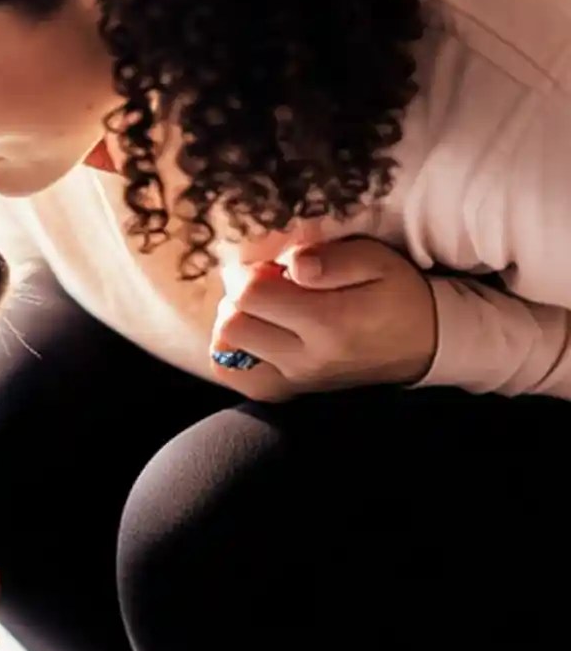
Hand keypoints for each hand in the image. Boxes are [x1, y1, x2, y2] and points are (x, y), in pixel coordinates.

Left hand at [210, 237, 436, 400]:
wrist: (425, 344)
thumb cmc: (397, 294)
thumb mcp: (377, 260)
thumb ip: (330, 258)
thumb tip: (291, 264)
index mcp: (328, 322)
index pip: (251, 295)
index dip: (250, 271)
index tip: (272, 266)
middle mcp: (306, 358)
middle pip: (232, 326)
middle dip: (237, 297)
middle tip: (264, 286)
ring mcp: (295, 380)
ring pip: (225, 355)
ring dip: (233, 324)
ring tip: (261, 310)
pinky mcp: (289, 392)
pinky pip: (236, 379)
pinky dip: (233, 353)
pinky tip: (255, 334)